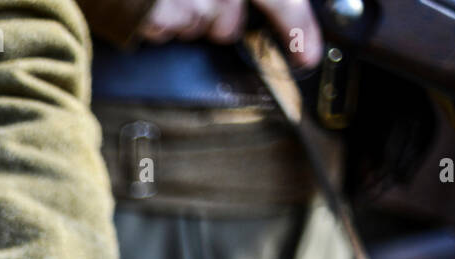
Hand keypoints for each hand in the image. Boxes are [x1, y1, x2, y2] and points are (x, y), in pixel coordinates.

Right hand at [138, 0, 322, 68]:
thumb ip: (232, 0)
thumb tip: (255, 15)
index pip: (283, 2)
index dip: (298, 30)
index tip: (305, 57)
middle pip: (227, 27)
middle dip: (213, 19)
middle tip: (194, 0)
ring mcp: (191, 6)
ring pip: (194, 29)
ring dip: (182, 16)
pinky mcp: (159, 18)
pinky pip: (164, 32)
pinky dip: (155, 21)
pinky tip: (149, 3)